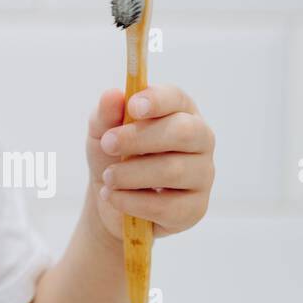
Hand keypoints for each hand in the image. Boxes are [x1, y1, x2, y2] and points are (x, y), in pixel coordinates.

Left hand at [86, 85, 214, 242]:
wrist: (111, 197)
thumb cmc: (113, 155)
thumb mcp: (100, 131)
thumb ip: (105, 114)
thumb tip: (113, 94)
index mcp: (179, 111)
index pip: (177, 98)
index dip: (157, 100)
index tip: (132, 106)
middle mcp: (199, 140)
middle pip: (184, 132)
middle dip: (140, 138)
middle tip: (107, 144)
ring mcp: (202, 175)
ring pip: (173, 171)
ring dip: (130, 174)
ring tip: (108, 177)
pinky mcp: (195, 208)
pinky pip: (166, 206)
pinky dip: (131, 201)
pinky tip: (114, 196)